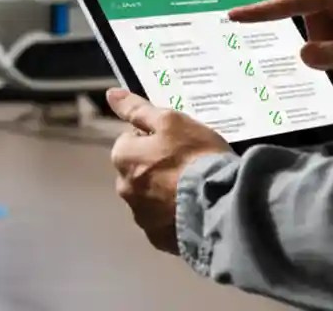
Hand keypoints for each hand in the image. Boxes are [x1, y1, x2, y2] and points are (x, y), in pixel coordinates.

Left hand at [106, 88, 232, 254]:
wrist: (220, 205)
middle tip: (189, 164)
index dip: (155, 137)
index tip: (178, 141)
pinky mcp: (158, 238)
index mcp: (123, 157)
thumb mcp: (171, 121)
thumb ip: (138, 109)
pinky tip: (194, 209)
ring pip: (150, 197)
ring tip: (195, 189)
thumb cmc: (196, 156)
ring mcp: (141, 217)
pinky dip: (174, 215)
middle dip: (156, 166)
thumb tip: (112, 94)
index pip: (131, 139)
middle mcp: (124, 188)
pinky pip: (163, 221)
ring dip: (165, 192)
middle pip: (139, 169)